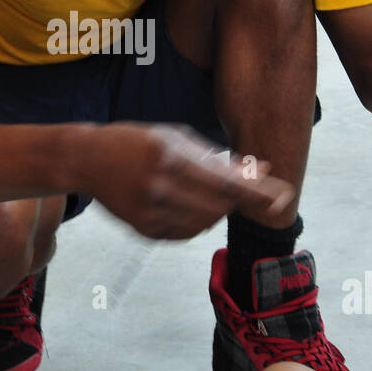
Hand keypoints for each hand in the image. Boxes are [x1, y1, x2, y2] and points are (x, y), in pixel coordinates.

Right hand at [84, 122, 294, 239]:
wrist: (87, 160)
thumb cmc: (136, 142)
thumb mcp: (175, 137)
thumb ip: (217, 157)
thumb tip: (262, 170)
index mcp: (168, 155)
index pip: (224, 180)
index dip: (257, 191)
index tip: (284, 197)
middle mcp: (158, 186)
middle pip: (219, 205)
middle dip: (239, 200)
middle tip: (250, 193)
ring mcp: (148, 211)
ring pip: (205, 223)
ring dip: (218, 210)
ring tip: (206, 191)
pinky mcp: (143, 230)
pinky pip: (186, 233)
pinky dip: (197, 221)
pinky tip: (187, 204)